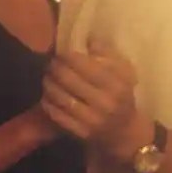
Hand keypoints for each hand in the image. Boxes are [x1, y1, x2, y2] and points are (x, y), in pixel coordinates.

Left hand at [41, 40, 147, 157]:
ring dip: (48, 84)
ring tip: (47, 77)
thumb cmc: (121, 94)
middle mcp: (105, 102)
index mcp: (116, 84)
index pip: (85, 65)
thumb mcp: (124, 71)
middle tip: (50, 63)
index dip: (68, 56)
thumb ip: (108, 53)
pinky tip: (47, 95)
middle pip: (69, 79)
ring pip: (60, 97)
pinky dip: (48, 103)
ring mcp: (92, 120)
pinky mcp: (81, 133)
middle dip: (55, 68)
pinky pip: (58, 115)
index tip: (61, 52)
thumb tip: (88, 39)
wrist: (124, 131)